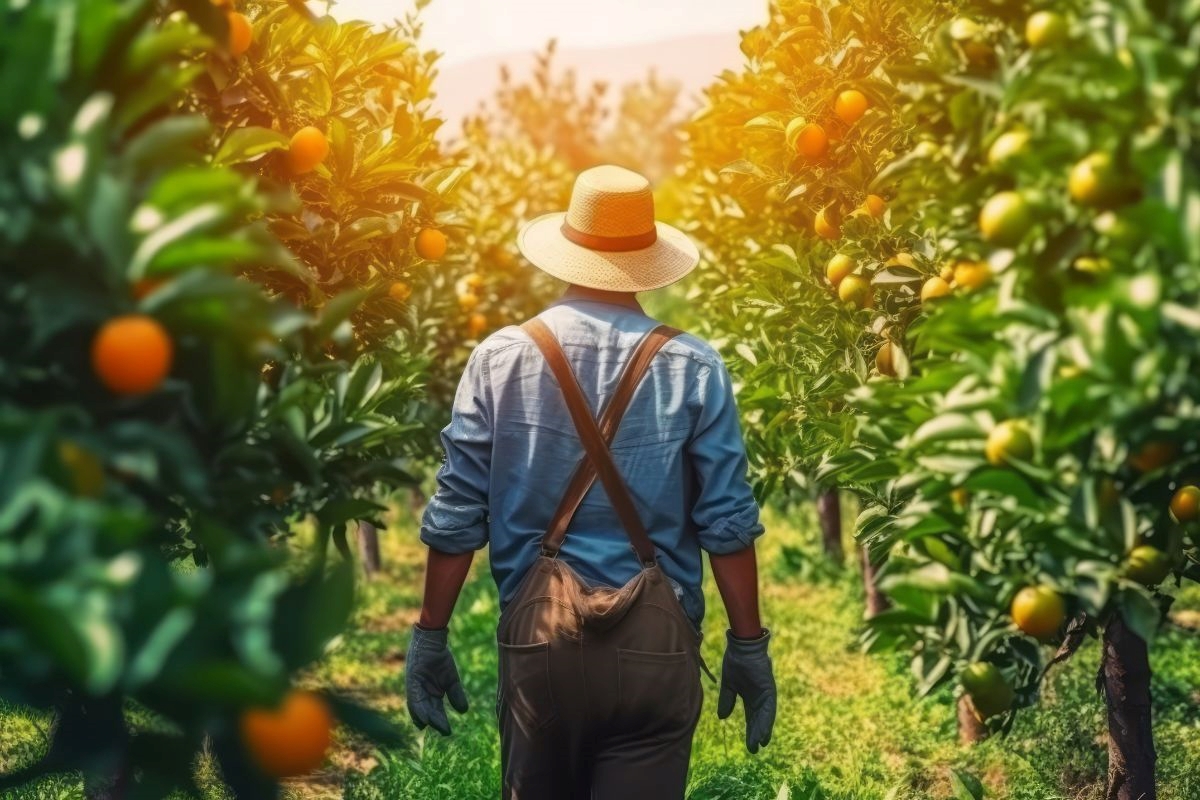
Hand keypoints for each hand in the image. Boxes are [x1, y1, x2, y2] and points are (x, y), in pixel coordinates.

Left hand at [405, 624, 468, 734]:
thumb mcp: (452, 679)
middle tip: (445, 731)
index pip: (432, 710)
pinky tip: (424, 716)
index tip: (446, 730)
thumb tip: (463, 711)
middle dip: (436, 721)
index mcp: (430, 692)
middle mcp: (420, 692)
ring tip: (435, 726)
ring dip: (426, 717)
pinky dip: (418, 708)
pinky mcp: (411, 682)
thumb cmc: (440, 659)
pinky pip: (414, 698)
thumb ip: (455, 694)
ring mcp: (414, 688)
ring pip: (419, 707)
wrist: (433, 641)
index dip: (438, 720)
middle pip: (427, 711)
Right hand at [717, 628, 775, 752]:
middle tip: (754, 749)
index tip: (751, 745)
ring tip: (759, 744)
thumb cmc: (735, 661)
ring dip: (762, 730)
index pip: (752, 717)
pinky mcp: (770, 690)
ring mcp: (766, 693)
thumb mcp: (729, 685)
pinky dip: (766, 721)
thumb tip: (722, 717)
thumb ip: (727, 700)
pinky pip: (769, 709)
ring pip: (766, 716)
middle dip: (756, 734)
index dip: (751, 730)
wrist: (741, 647)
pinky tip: (763, 731)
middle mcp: (760, 696)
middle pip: (759, 719)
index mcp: (750, 695)